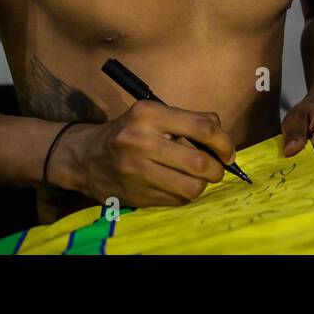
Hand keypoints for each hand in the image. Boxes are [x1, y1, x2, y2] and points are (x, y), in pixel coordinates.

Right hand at [56, 99, 234, 206]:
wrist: (85, 157)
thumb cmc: (128, 131)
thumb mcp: (152, 114)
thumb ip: (187, 120)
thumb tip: (221, 135)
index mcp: (149, 114)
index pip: (202, 127)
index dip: (224, 142)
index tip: (228, 151)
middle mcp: (141, 141)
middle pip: (199, 163)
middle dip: (217, 169)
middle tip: (217, 169)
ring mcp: (137, 171)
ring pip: (191, 187)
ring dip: (203, 185)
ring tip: (198, 178)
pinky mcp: (137, 195)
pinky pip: (177, 200)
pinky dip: (185, 195)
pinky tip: (179, 185)